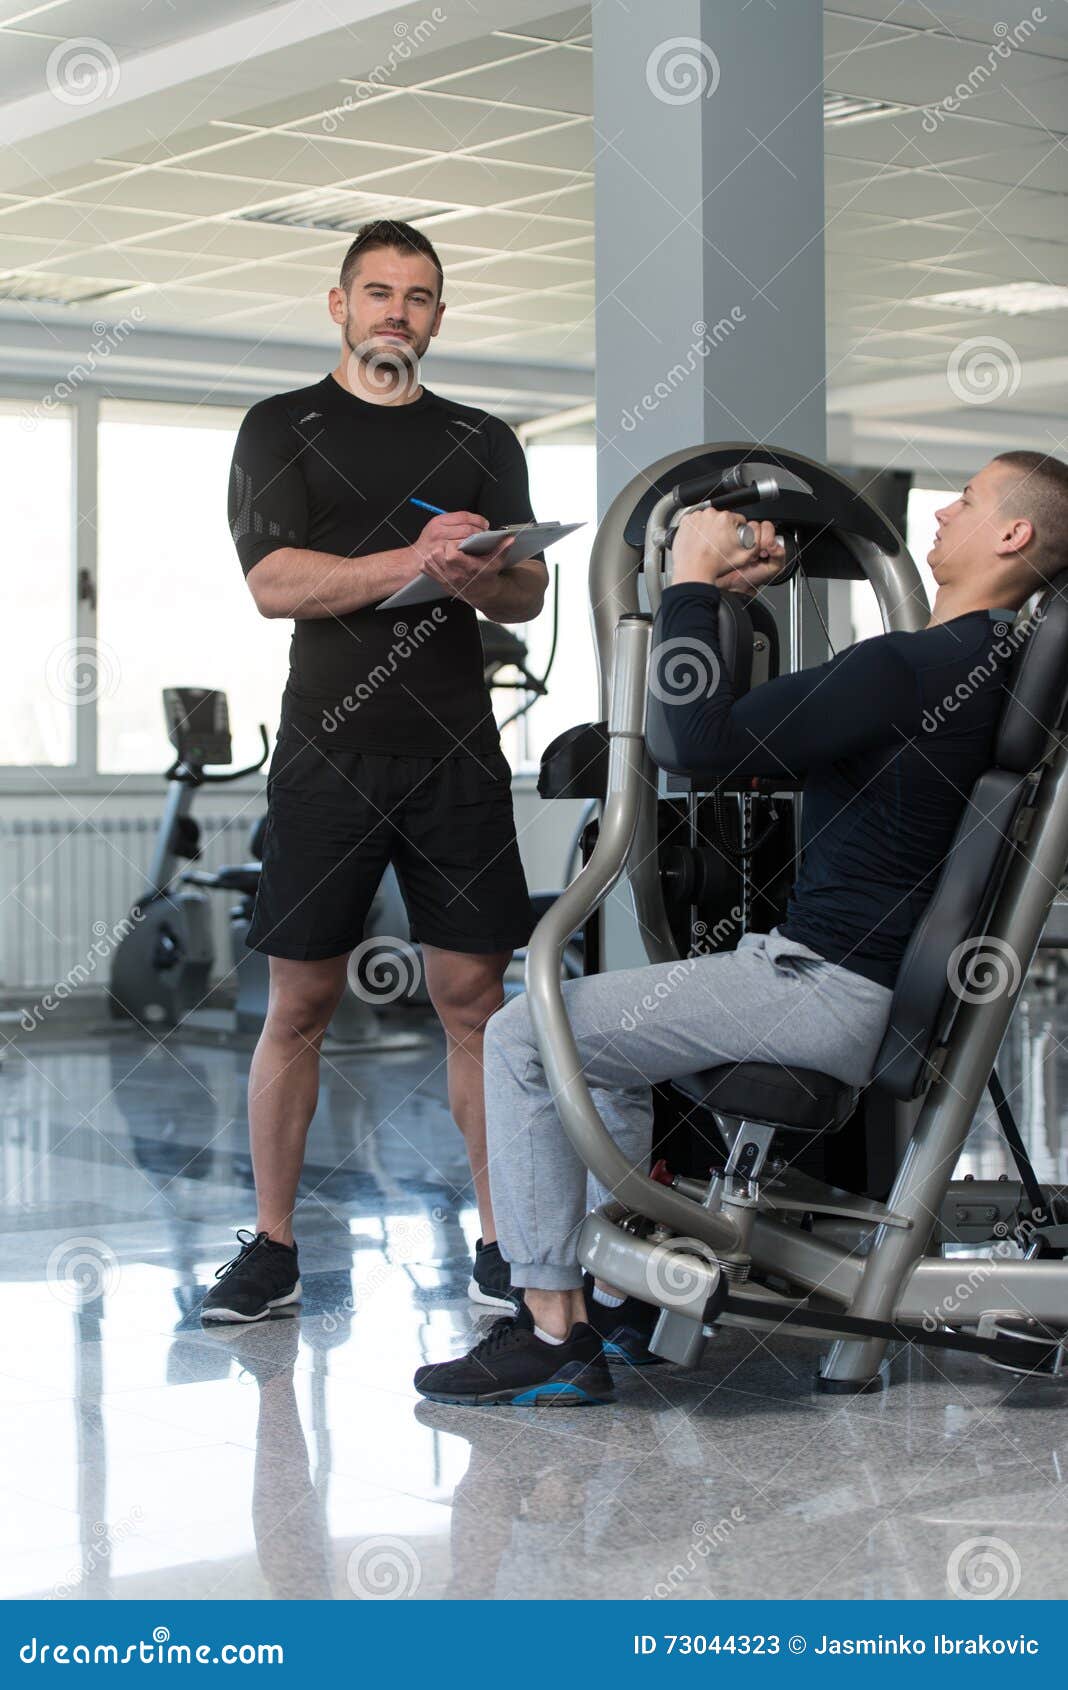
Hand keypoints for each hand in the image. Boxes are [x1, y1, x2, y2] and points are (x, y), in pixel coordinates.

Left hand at [413, 511, 514, 603]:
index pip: (451, 554)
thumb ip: (503, 548)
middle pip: (437, 555)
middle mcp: (455, 575)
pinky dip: (428, 562)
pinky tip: (437, 559)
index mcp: (469, 569)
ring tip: (443, 551)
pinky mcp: (440, 581)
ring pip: (429, 561)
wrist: (484, 593)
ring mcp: (446, 579)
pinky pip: (426, 569)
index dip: (453, 545)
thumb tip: (510, 538)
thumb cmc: (489, 575)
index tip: (459, 544)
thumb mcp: (498, 562)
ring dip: (434, 553)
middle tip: (450, 546)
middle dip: (442, 547)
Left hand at [671, 508, 785, 597]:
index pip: (738, 519)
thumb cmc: (715, 564)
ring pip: (707, 520)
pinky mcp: (685, 523)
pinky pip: (694, 523)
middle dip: (722, 529)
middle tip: (720, 544)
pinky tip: (699, 541)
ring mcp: (696, 517)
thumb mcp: (745, 556)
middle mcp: (710, 514)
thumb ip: (754, 542)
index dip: (737, 530)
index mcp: (726, 518)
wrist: (694, 570)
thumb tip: (757, 536)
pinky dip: (696, 530)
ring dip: (709, 528)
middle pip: (722, 519)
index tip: (732, 539)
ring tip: (708, 544)